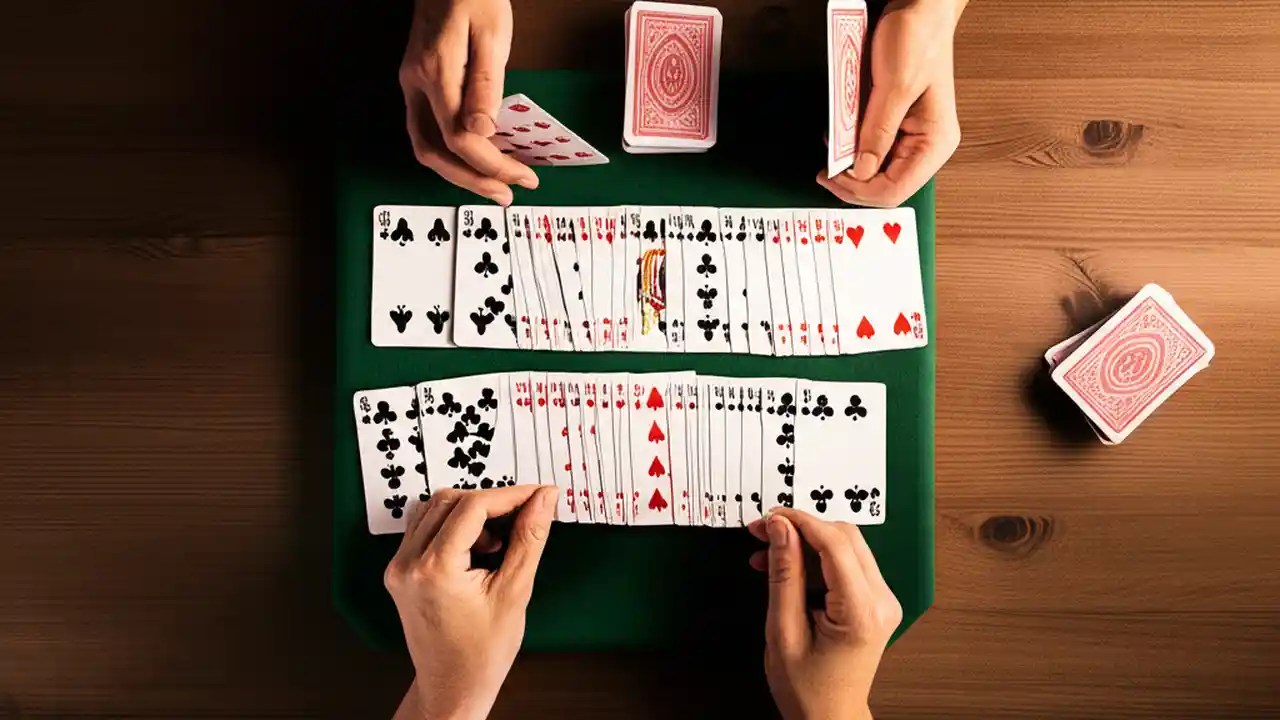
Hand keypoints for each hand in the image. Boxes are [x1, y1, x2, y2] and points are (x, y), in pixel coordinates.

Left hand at [384, 485, 557, 719]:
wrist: (453, 686)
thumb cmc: (482, 653)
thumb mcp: (514, 591)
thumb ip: (529, 538)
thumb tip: (544, 499)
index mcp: (435, 570)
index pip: (473, 506)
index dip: (510, 495)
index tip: (537, 494)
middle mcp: (408, 564)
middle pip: (451, 501)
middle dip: (491, 502)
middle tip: (522, 517)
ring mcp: (399, 567)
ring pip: (434, 509)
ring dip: (470, 512)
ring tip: (496, 542)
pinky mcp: (400, 570)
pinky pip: (424, 527)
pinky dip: (453, 525)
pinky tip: (476, 547)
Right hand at [400, 0, 537, 204]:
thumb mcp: (492, 33)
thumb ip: (486, 82)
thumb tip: (483, 130)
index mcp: (436, 71)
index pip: (459, 137)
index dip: (491, 165)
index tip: (523, 177)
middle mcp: (416, 83)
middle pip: (434, 151)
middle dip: (471, 180)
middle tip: (508, 194)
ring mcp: (412, 85)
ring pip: (425, 146)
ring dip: (458, 174)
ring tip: (495, 187)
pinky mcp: (417, 86)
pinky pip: (427, 131)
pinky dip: (451, 154)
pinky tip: (477, 161)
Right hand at [748, 508, 901, 719]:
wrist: (829, 718)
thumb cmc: (806, 688)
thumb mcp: (783, 630)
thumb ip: (783, 574)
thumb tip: (779, 528)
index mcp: (862, 612)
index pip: (836, 544)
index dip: (800, 522)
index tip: (769, 517)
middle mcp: (882, 601)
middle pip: (846, 537)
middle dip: (802, 527)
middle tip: (762, 531)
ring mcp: (882, 600)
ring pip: (846, 545)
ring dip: (806, 542)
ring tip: (766, 553)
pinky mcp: (874, 601)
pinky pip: (846, 563)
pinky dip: (816, 558)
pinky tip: (786, 567)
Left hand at [818, 0, 964, 207]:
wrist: (920, 10)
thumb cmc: (918, 39)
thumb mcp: (894, 86)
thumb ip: (877, 132)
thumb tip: (861, 171)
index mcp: (935, 143)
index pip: (895, 190)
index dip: (859, 190)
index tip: (831, 176)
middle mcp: (926, 146)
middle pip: (884, 186)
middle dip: (852, 182)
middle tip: (825, 170)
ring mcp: (911, 138)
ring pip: (875, 172)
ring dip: (849, 167)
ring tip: (830, 149)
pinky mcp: (896, 127)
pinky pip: (871, 150)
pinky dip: (851, 149)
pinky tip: (837, 138)